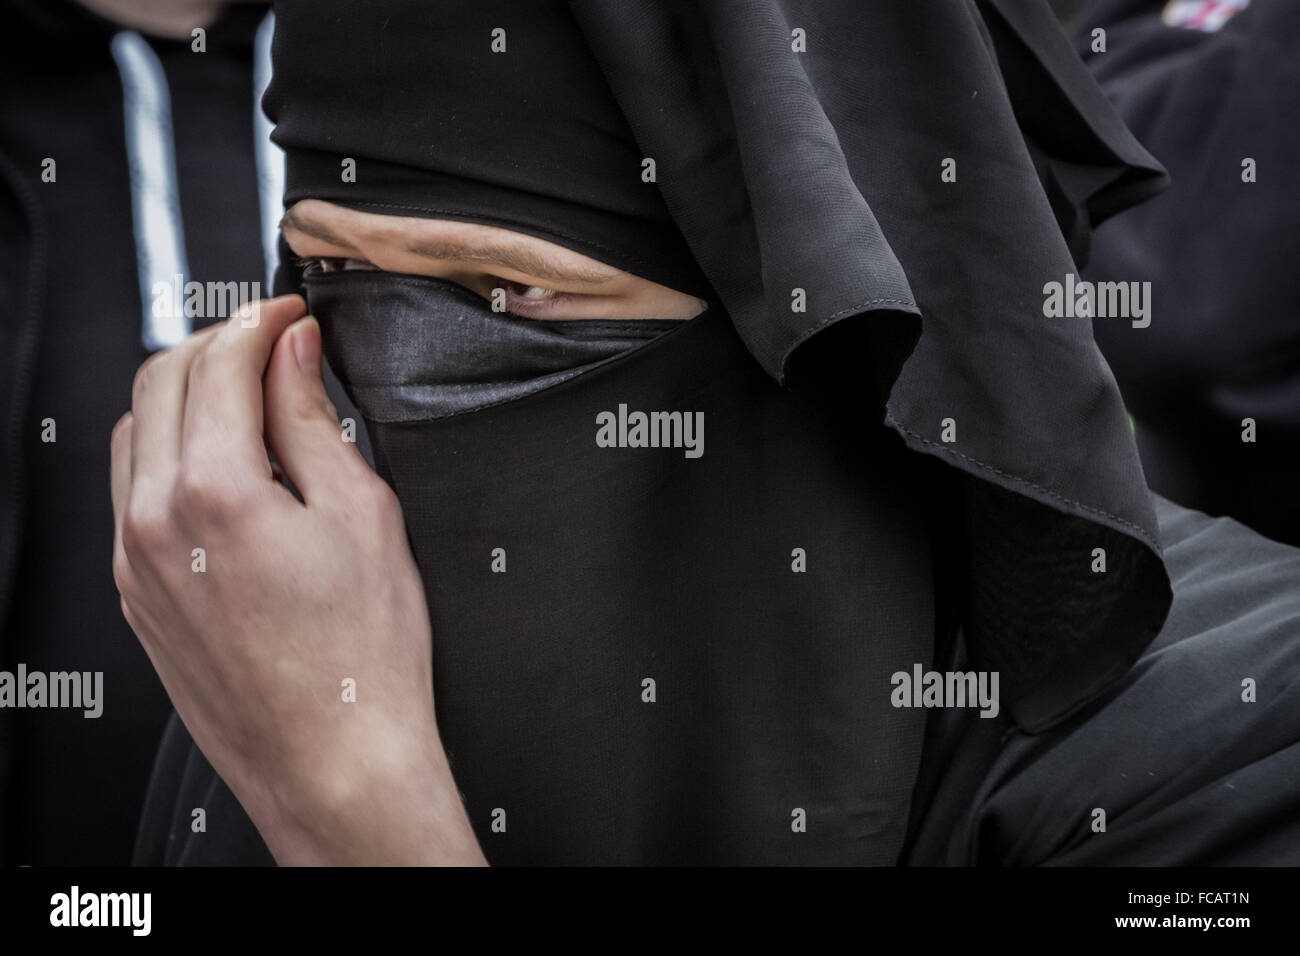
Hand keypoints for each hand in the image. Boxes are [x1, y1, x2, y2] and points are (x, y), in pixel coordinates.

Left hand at [110, 295, 484, 864]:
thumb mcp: (364, 515)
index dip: (261, 322)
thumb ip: (316, 421)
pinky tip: (223, 469)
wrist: (334, 760)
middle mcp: (155, 521)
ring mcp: (134, 562)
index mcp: (216, 492)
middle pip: (161, 382)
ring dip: (184, 396)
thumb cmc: (362, 658)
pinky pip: (130, 494)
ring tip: (247, 402)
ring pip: (134, 434)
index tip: (291, 315)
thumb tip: (296, 354)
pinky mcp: (135, 596)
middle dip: (218, 344)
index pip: (221, 362)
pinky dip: (168, 454)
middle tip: (273, 344)